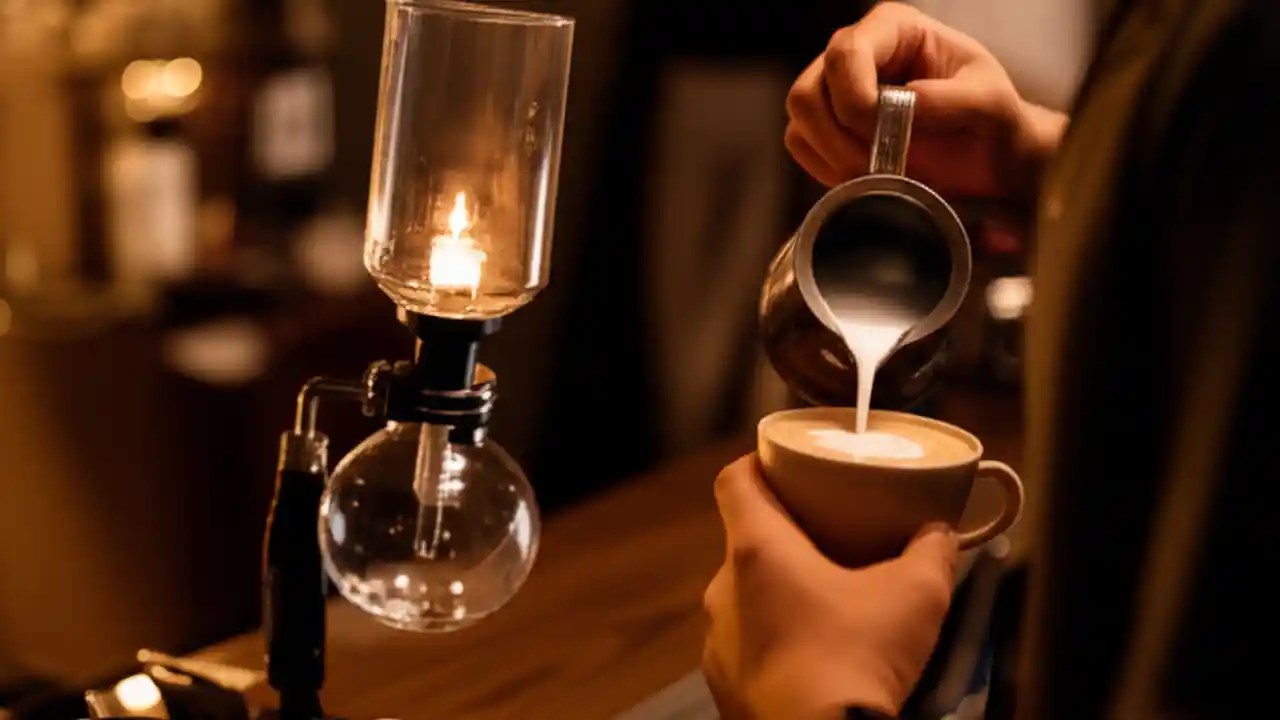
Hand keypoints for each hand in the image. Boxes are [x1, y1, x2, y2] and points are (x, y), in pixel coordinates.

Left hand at [702, 455, 958, 718]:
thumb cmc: (857, 656)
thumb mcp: (916, 598)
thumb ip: (931, 553)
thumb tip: (940, 532)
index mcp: (756, 549)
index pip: (733, 480)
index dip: (757, 464)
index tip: (784, 466)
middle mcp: (723, 588)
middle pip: (743, 540)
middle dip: (783, 536)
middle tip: (826, 539)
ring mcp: (716, 640)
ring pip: (744, 595)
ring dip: (777, 592)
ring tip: (825, 604)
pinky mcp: (722, 684)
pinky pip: (745, 644)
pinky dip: (773, 639)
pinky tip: (811, 654)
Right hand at [785, 2, 1065, 198]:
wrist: (986, 160)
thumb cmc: (990, 122)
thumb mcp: (991, 104)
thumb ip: (951, 100)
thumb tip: (902, 104)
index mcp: (892, 29)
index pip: (844, 53)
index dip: (854, 99)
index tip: (886, 136)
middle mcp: (852, 53)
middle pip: (807, 92)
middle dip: (841, 140)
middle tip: (883, 169)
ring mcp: (832, 91)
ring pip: (800, 123)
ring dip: (835, 158)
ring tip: (881, 177)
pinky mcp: (823, 128)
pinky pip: (801, 148)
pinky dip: (829, 170)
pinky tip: (866, 179)